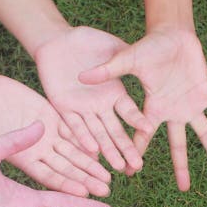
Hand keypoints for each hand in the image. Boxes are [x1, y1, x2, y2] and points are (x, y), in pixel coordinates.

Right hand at [0, 74, 111, 196]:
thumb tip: (6, 158)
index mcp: (24, 162)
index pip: (50, 177)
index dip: (67, 185)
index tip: (85, 194)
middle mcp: (40, 153)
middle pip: (68, 169)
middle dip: (87, 179)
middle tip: (107, 190)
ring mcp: (48, 137)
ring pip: (75, 152)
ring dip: (92, 163)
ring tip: (110, 174)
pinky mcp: (53, 118)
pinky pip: (74, 129)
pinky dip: (87, 137)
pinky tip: (103, 146)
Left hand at [35, 26, 151, 172]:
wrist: (58, 40)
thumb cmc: (87, 40)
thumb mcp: (111, 45)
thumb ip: (125, 56)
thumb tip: (146, 59)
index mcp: (115, 93)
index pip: (129, 112)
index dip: (138, 121)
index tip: (149, 131)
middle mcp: (102, 106)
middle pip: (116, 131)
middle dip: (126, 148)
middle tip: (138, 166)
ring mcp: (83, 109)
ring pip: (97, 134)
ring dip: (108, 150)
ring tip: (118, 167)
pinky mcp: (63, 108)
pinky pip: (74, 125)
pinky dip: (83, 137)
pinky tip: (92, 150)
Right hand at [79, 29, 206, 190]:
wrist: (170, 34)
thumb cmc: (148, 47)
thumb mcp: (128, 60)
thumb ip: (108, 71)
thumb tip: (80, 77)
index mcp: (154, 109)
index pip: (143, 137)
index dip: (136, 155)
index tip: (131, 174)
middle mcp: (174, 113)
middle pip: (178, 146)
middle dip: (182, 167)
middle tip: (186, 189)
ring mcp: (191, 104)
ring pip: (205, 134)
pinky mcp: (206, 92)